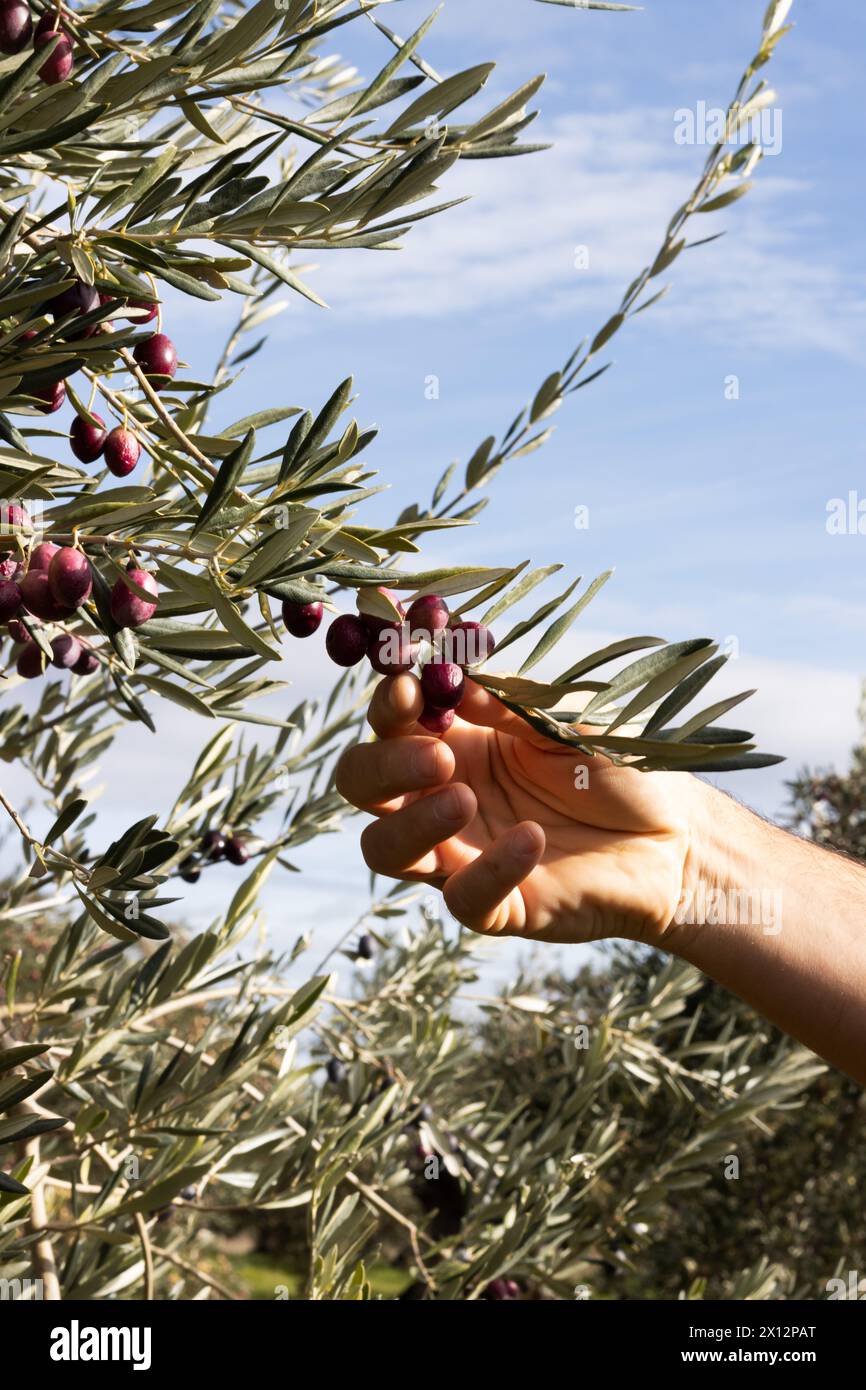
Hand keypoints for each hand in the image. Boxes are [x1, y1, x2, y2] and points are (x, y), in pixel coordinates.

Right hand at [336, 673, 700, 943]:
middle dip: (384, 765)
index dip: (388, 704)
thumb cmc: (617, 768)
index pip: (390, 723)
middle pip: (363, 785)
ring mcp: (461, 855)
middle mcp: (441, 798)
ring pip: (385, 849)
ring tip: (465, 798)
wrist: (677, 836)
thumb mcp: (562, 720)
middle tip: (438, 756)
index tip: (408, 687)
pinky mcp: (497, 907)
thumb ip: (506, 702)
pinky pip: (464, 899)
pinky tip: (532, 839)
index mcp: (453, 742)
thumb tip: (450, 673)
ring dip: (412, 823)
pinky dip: (488, 870)